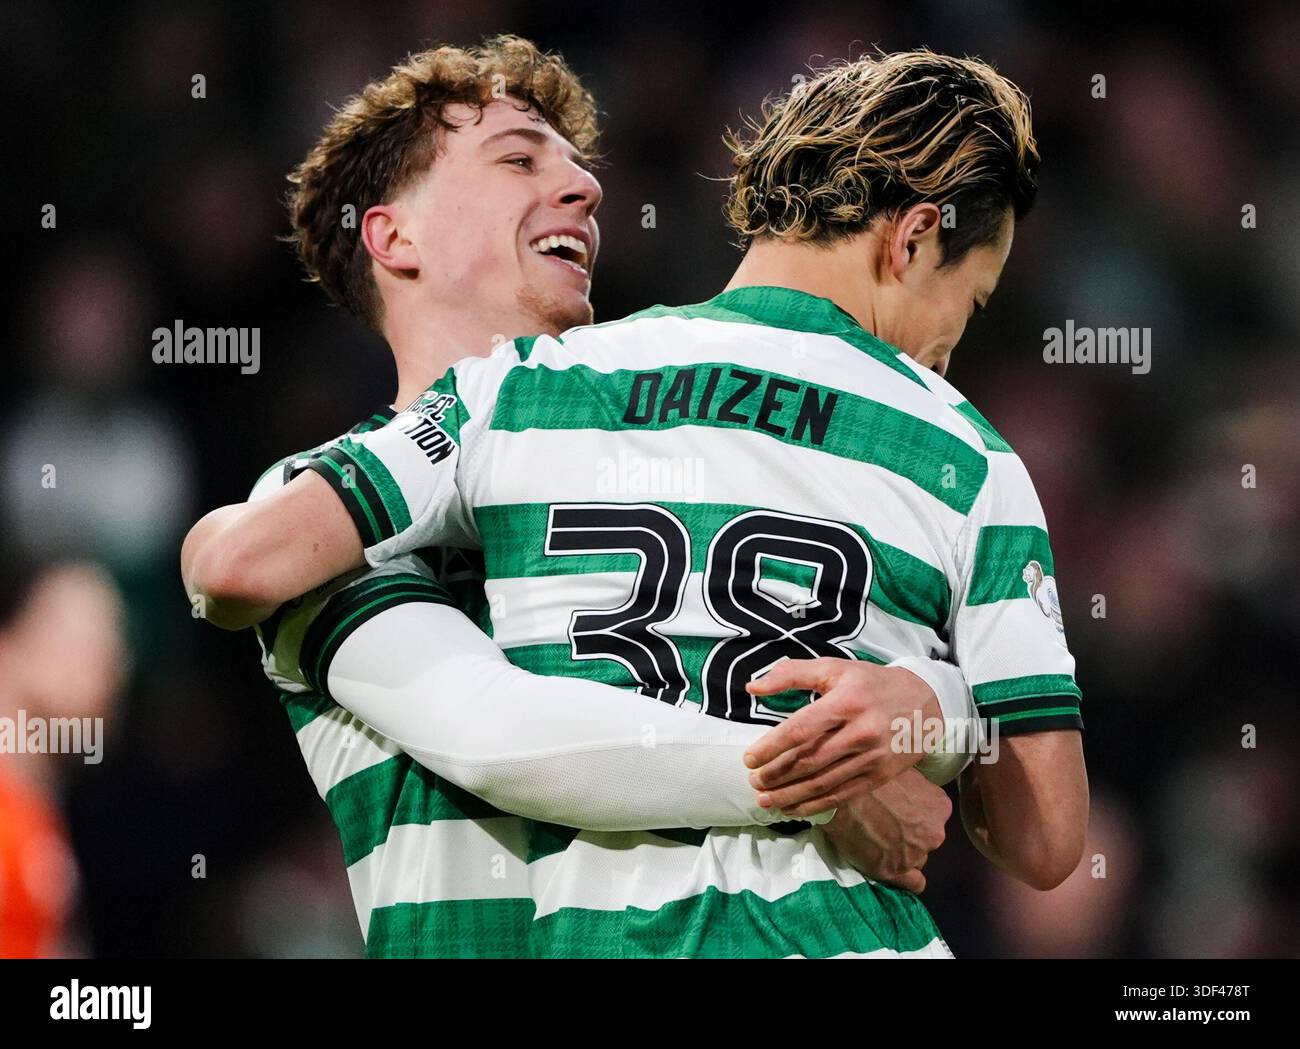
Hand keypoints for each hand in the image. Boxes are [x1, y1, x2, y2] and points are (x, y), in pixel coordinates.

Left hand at [743, 657, 942, 815]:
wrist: (927, 702)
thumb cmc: (871, 684)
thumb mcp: (834, 668)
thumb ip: (791, 673)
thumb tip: (753, 686)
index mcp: (846, 702)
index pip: (801, 730)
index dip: (771, 747)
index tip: (749, 759)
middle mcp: (860, 732)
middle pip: (809, 760)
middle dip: (776, 775)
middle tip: (753, 782)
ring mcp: (872, 757)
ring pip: (823, 783)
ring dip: (790, 796)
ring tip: (765, 800)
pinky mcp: (880, 776)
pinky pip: (842, 795)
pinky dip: (815, 806)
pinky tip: (793, 809)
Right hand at [822, 768, 951, 893]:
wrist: (841, 794)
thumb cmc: (870, 776)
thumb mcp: (902, 769)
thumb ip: (915, 786)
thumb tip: (912, 788)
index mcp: (939, 806)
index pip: (934, 817)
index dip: (915, 815)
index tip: (898, 811)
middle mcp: (934, 833)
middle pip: (926, 839)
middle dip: (910, 835)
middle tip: (885, 824)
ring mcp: (915, 854)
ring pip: (916, 859)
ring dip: (903, 854)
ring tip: (878, 843)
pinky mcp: (895, 871)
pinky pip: (914, 884)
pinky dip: (906, 879)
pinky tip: (892, 869)